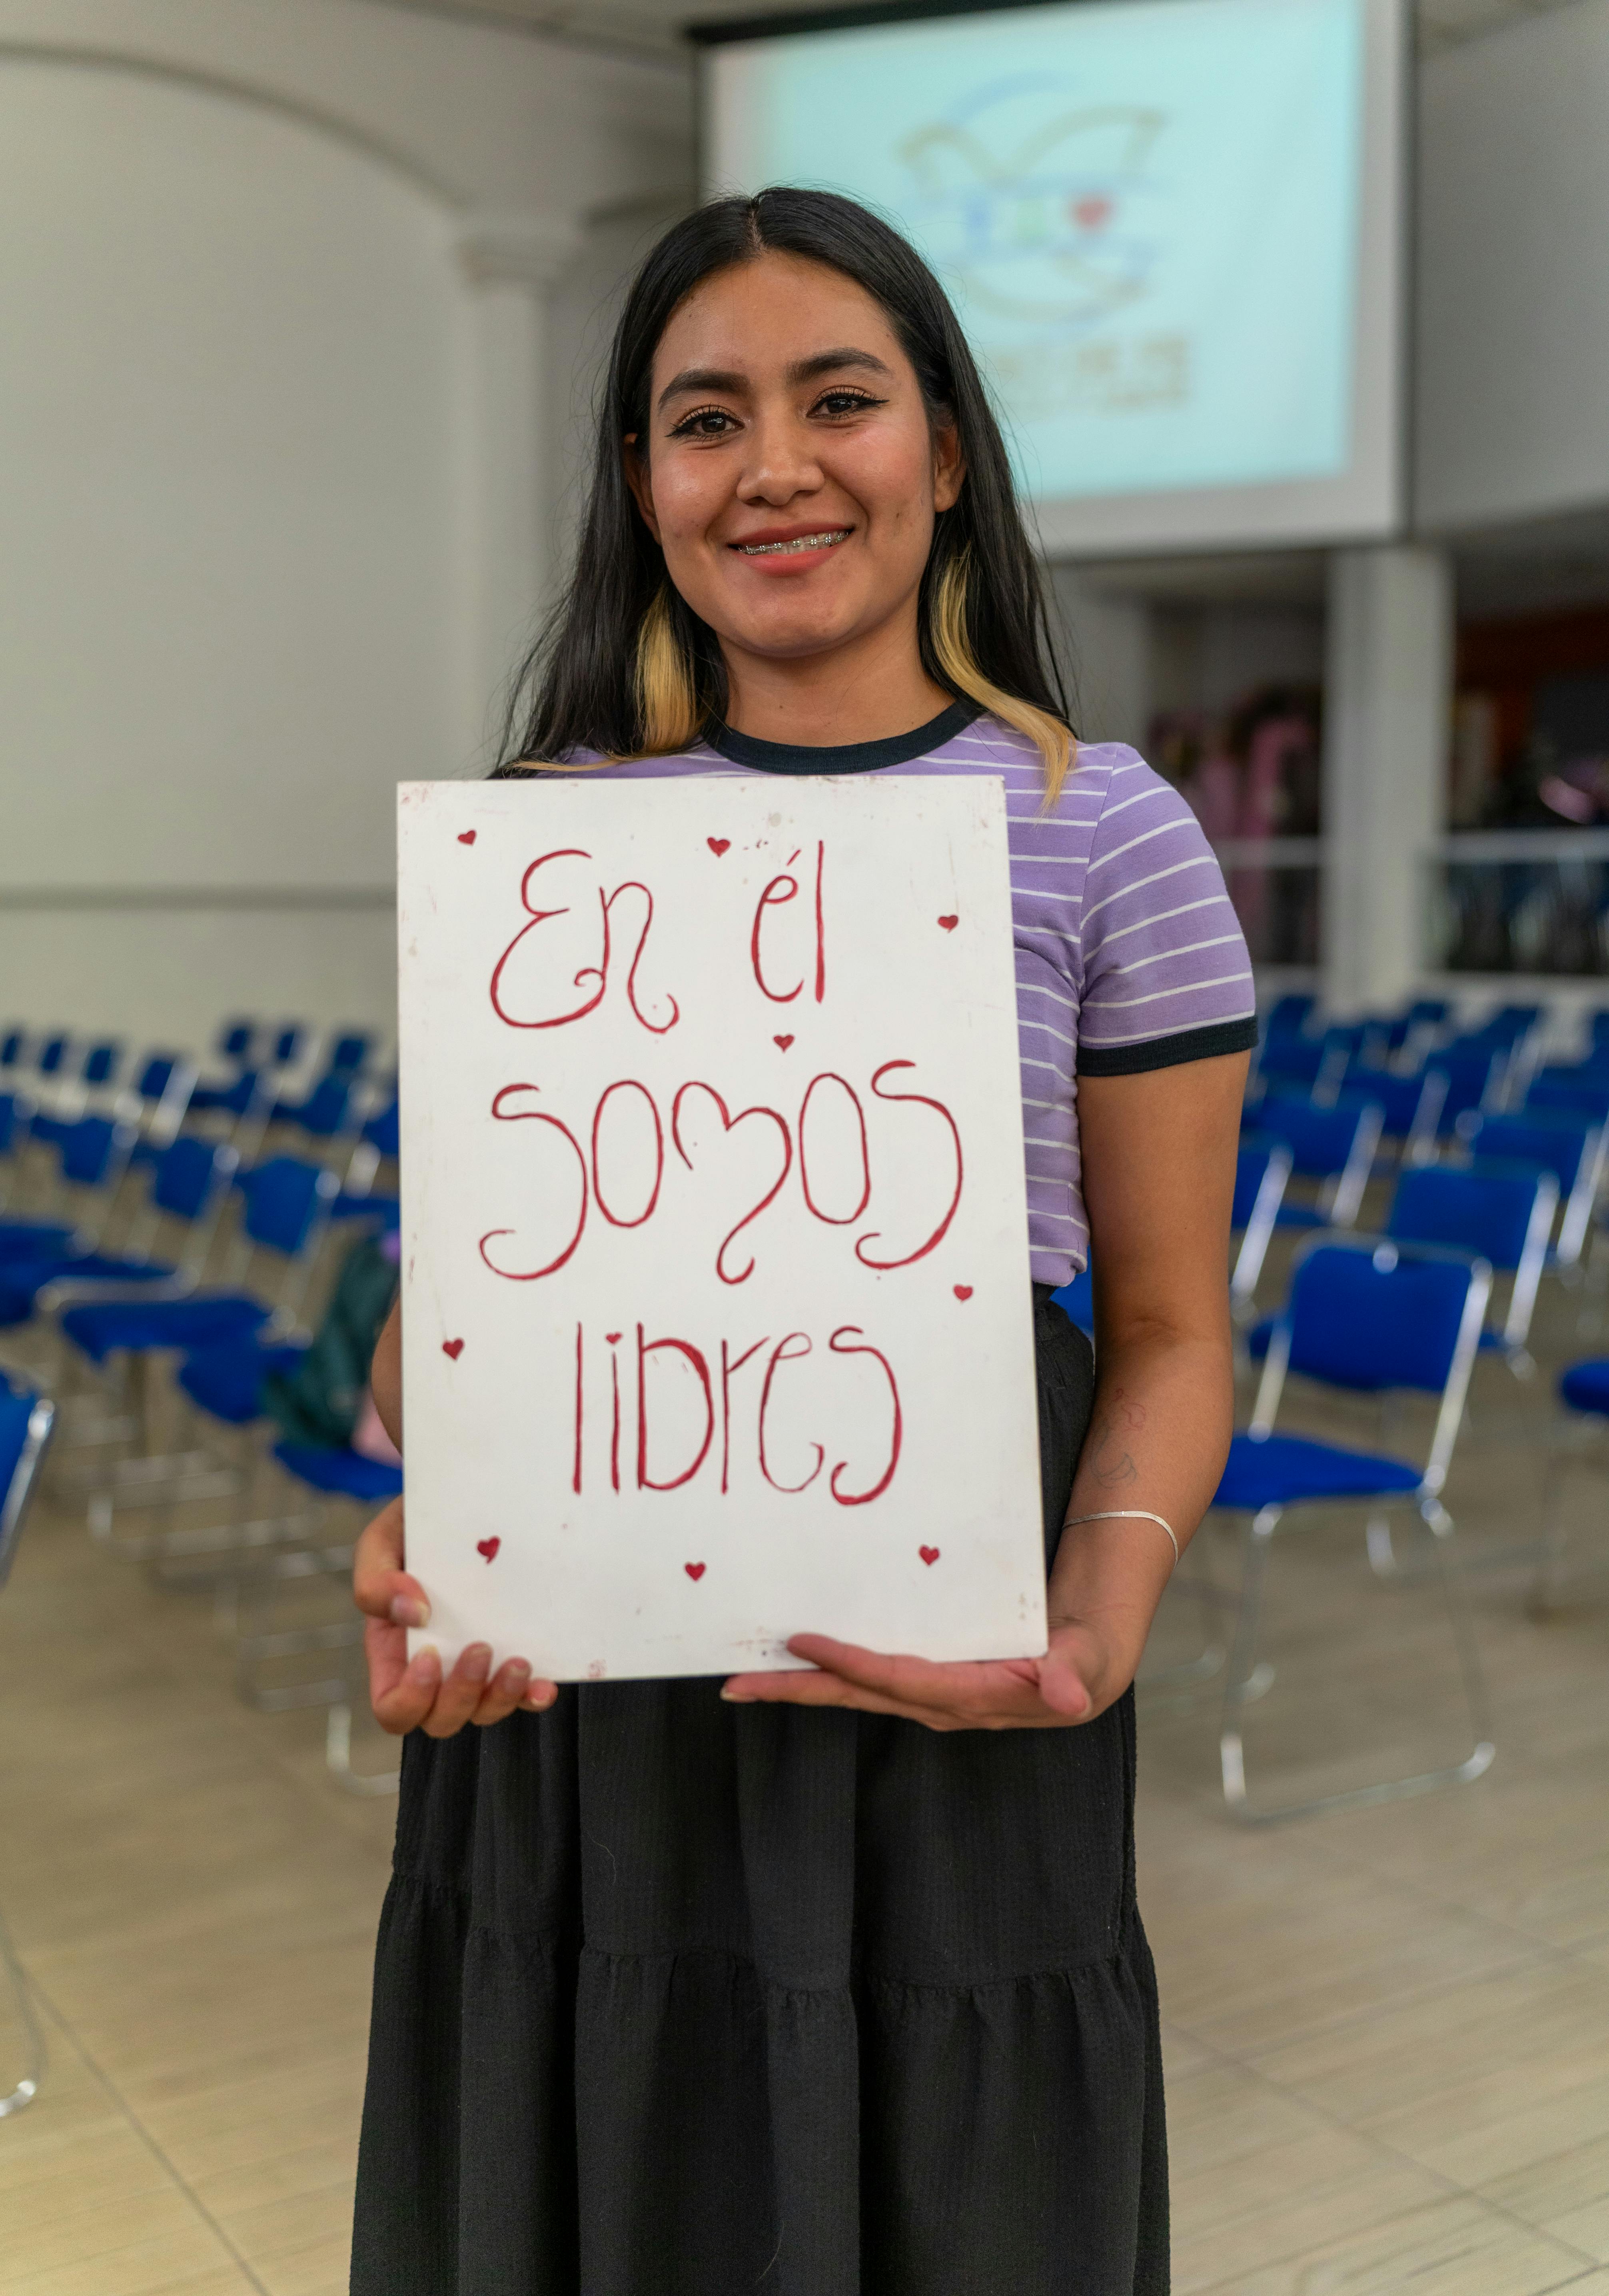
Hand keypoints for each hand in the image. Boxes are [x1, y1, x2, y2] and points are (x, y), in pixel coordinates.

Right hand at [351, 1496, 557, 1735]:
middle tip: (482, 1647)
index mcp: (394, 1651)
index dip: (411, 1699)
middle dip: (462, 1696)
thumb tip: (415, 1614)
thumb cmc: (414, 1526)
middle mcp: (435, 1667)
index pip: (393, 1707)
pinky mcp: (509, 1653)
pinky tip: (544, 1684)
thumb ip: (377, 1582)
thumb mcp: (382, 1543)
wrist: (461, 1501)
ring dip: (501, 1699)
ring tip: (519, 1661)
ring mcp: (474, 1665)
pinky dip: (532, 1698)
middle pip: (439, 1721)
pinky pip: (521, 1697)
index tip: (433, 1655)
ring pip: (482, 1715)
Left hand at [721, 1612, 1134, 1731]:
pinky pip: (870, 1677)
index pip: (901, 1680)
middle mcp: (943, 1705)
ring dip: (803, 1684)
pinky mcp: (929, 1681)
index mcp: (975, 1697)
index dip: (852, 1665)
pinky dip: (831, 1671)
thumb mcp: (1086, 1664)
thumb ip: (1072, 1676)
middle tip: (735, 1684)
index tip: (804, 1644)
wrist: (1088, 1663)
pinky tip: (799, 1660)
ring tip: (747, 1674)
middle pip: (860, 1696)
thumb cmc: (1085, 1658)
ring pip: (857, 1690)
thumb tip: (1067, 1693)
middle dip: (798, 1690)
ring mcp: (932, 1697)